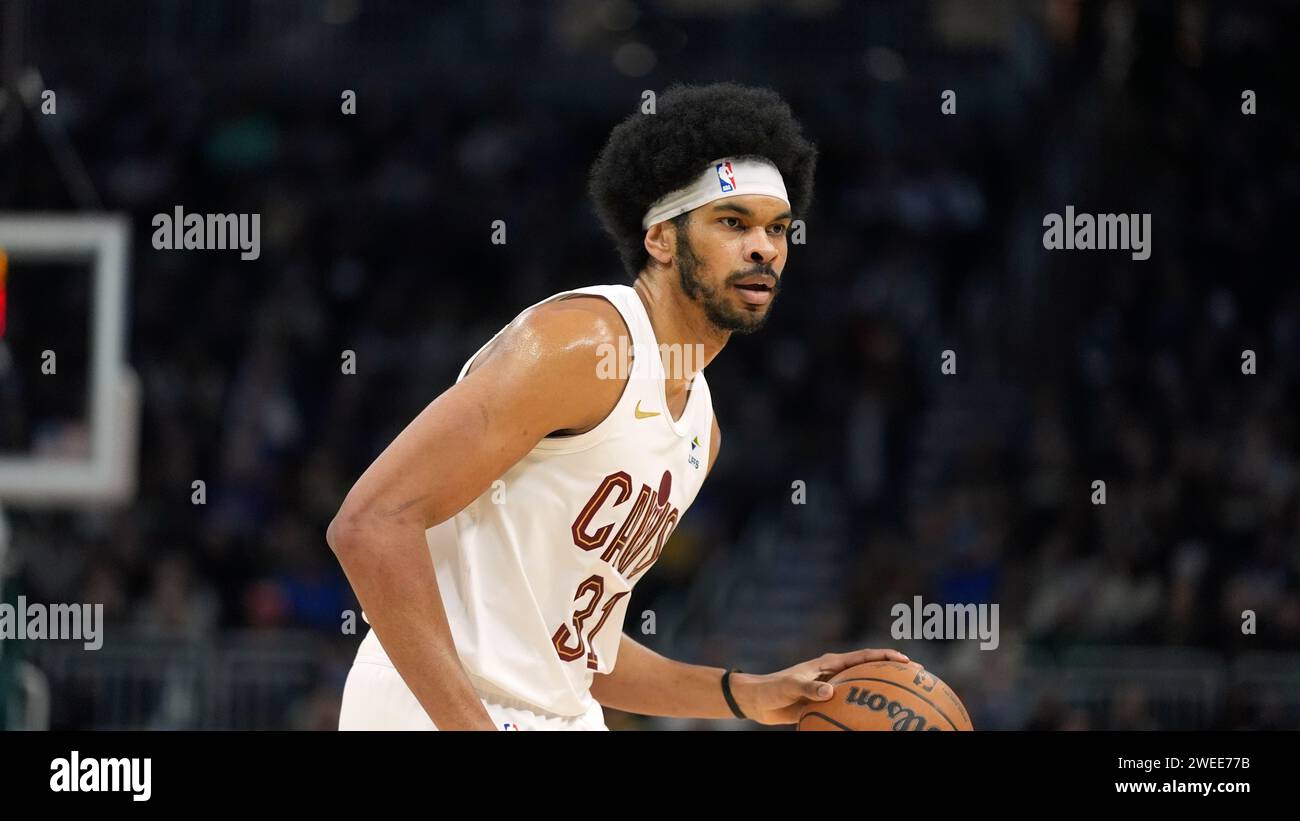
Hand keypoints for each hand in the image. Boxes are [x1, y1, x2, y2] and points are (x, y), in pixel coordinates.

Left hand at [730, 648, 915, 725]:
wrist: (759, 700)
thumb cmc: (774, 689)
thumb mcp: (791, 687)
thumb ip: (809, 688)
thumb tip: (830, 691)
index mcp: (830, 663)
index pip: (863, 656)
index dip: (885, 656)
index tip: (905, 660)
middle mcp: (834, 672)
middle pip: (869, 669)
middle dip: (893, 671)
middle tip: (917, 678)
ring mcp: (832, 687)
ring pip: (863, 687)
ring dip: (882, 691)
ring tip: (904, 699)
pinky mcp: (827, 702)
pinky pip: (851, 705)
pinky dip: (864, 710)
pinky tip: (875, 721)